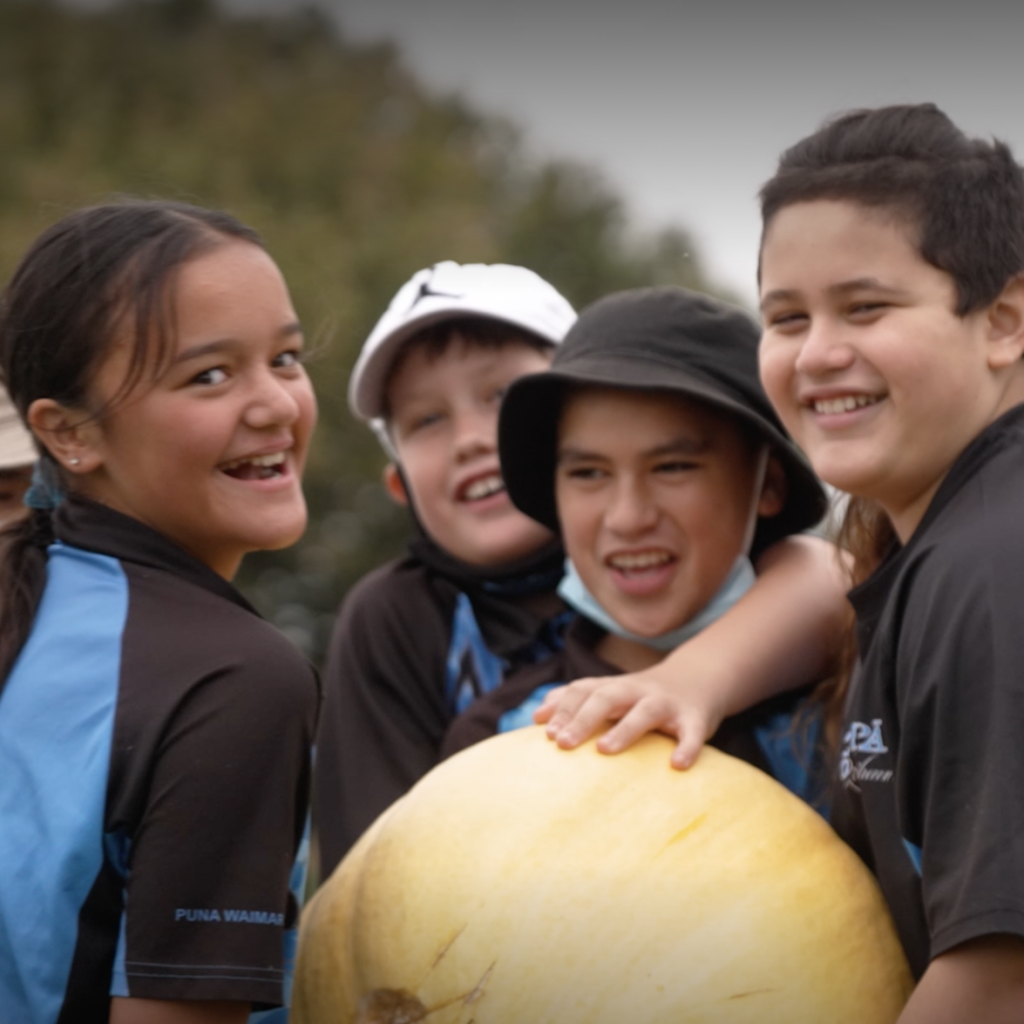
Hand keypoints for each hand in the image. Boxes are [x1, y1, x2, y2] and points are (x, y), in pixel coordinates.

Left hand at [533, 668, 728, 769]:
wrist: (698, 679)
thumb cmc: (641, 695)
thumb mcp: (609, 692)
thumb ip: (574, 701)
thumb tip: (537, 717)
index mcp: (613, 686)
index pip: (582, 690)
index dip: (564, 709)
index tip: (546, 733)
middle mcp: (637, 690)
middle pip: (607, 697)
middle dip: (583, 718)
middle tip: (562, 743)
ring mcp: (666, 703)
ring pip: (645, 710)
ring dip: (625, 729)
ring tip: (605, 750)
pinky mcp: (695, 718)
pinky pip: (692, 732)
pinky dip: (687, 746)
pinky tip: (677, 765)